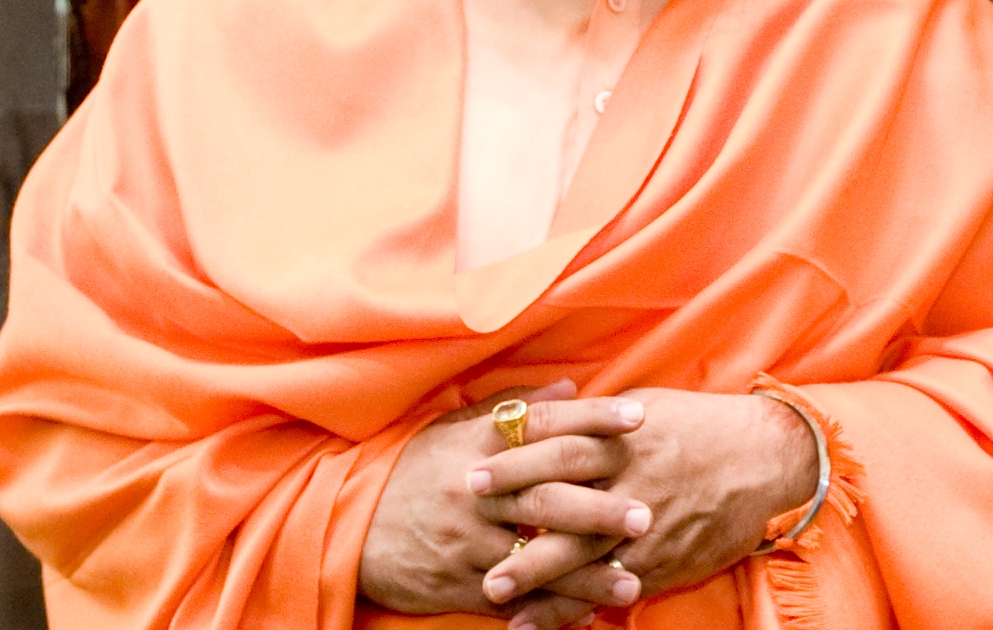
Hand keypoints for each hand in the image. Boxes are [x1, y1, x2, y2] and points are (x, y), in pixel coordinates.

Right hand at [359, 384, 648, 620]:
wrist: (347, 524)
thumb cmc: (411, 470)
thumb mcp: (452, 428)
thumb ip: (514, 408)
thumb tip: (571, 387)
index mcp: (478, 445)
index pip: (543, 425)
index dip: (592, 418)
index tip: (638, 417)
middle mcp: (476, 491)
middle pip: (545, 496)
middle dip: (598, 508)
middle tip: (645, 515)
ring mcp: (468, 541)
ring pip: (534, 557)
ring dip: (585, 574)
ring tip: (632, 582)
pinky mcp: (457, 584)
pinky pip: (511, 600)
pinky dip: (549, 610)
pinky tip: (586, 617)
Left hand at [470, 387, 816, 616]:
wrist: (767, 459)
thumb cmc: (704, 426)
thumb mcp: (650, 407)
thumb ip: (599, 421)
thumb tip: (554, 420)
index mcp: (624, 436)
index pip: (559, 445)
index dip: (514, 459)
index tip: (473, 471)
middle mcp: (631, 479)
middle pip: (563, 498)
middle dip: (513, 513)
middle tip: (466, 524)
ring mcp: (647, 524)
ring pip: (583, 553)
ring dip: (536, 572)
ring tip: (493, 591)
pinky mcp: (662, 561)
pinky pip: (612, 587)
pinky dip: (575, 608)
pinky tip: (540, 623)